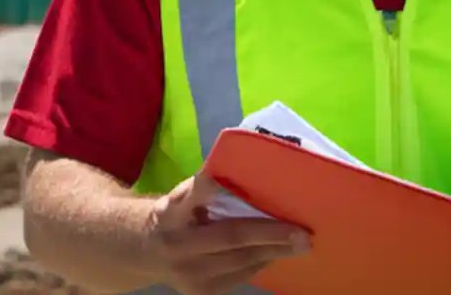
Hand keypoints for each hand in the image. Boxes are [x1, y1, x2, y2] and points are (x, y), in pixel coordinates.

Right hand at [143, 174, 310, 293]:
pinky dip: (262, 262)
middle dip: (270, 235)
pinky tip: (277, 253)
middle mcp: (178, 243)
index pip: (189, 196)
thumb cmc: (177, 215)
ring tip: (301, 243)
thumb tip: (251, 168)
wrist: (147, 252)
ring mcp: (188, 272)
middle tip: (303, 233)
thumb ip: (206, 188)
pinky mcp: (200, 292)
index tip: (219, 179)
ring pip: (240, 262)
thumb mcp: (182, 197)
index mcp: (172, 211)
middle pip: (229, 237)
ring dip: (274, 251)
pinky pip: (240, 277)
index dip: (205, 188)